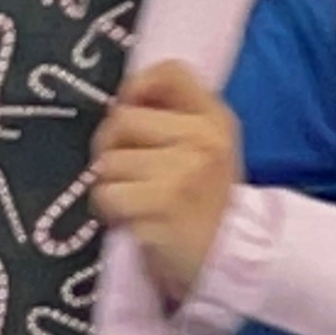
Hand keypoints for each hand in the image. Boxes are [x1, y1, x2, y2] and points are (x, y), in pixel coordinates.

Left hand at [91, 61, 240, 304]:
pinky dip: (108, 210)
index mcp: (215, 120)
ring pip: (108, 160)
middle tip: (129, 172)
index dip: (138, 87)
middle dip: (112, 145)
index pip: (171, 72)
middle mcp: (202, 140)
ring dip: (111, 183)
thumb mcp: (205, 149)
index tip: (133, 111)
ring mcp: (182, 173)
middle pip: (122, 118)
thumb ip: (172, 117)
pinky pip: (105, 194)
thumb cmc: (206, 201)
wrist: (230, 262)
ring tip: (138, 200)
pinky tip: (132, 219)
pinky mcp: (160, 206)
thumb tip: (122, 97)